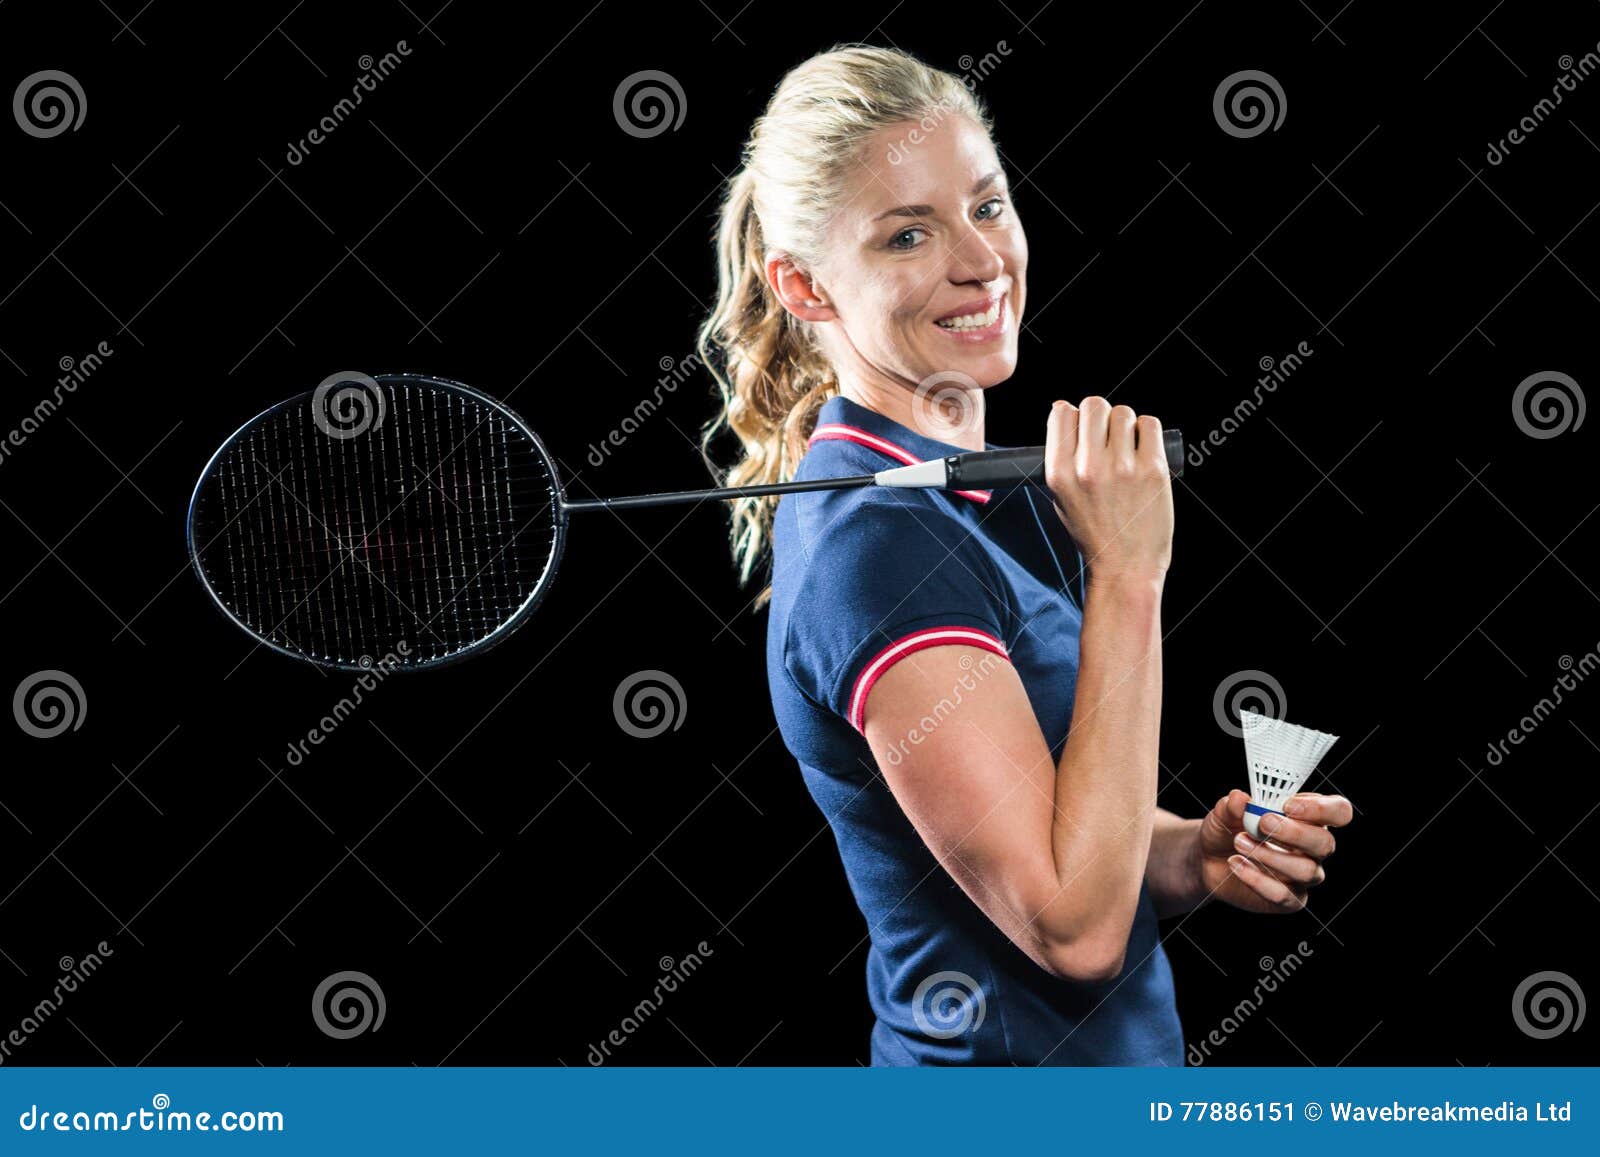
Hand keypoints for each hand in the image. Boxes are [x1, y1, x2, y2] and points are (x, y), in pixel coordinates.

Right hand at [1044, 397, 1172, 582]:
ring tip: (1127, 449)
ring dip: (1126, 425)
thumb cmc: (1094, 532)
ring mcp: (1122, 467)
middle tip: (1107, 435)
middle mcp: (1088, 468)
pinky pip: (1150, 425)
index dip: (1073, 416)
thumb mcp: (1061, 498)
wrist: (1126, 565)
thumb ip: (1060, 457)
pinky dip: (1147, 433)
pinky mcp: (1153, 469)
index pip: (1062, 414)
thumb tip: (1062, 409)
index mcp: (1060, 474)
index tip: (1082, 428)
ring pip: (1124, 413)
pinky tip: (1143, 451)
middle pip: (1093, 406)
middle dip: (1100, 415)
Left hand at [1195, 789, 1352, 912]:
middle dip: (1295, 833)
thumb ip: (1232, 805)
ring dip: (1271, 856)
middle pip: (1325, 843)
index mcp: (1308, 818)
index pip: (1338, 811)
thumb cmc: (1227, 830)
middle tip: (1263, 823)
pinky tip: (1237, 864)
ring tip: (1240, 843)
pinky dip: (1258, 880)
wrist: (1208, 860)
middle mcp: (1313, 848)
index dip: (1320, 808)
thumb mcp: (1224, 813)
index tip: (1288, 805)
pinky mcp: (1290, 899)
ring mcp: (1304, 875)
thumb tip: (1239, 799)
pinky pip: (1285, 896)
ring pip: (1306, 870)